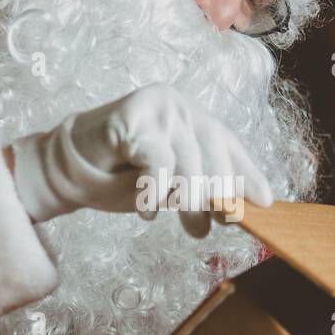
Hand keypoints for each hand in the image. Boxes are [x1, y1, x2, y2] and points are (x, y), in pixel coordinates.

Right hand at [11, 84, 272, 236]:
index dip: (246, 174)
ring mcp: (157, 108)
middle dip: (217, 196)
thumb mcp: (172, 188)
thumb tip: (239, 211)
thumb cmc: (124, 177)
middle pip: (214, 153)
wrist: (71, 168)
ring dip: (188, 201)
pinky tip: (146, 211)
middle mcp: (180, 108)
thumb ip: (203, 192)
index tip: (262, 202)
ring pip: (188, 161)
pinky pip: (157, 161)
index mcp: (194, 120)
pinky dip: (154, 192)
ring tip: (188, 227)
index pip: (228, 145)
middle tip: (210, 226)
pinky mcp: (132, 117)